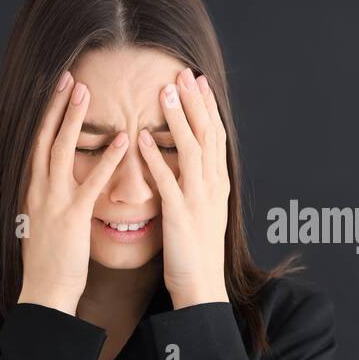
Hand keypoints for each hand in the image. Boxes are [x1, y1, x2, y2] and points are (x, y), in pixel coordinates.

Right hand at [17, 70, 129, 315]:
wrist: (43, 293)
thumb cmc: (47, 264)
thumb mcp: (42, 225)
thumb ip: (47, 201)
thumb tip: (53, 188)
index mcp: (30, 192)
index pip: (35, 145)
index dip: (44, 116)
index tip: (53, 91)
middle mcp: (37, 191)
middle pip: (43, 139)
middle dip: (54, 105)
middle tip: (66, 76)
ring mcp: (52, 202)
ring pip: (61, 150)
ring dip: (73, 118)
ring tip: (84, 91)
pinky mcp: (72, 217)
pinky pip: (92, 182)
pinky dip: (107, 159)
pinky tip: (122, 139)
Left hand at [138, 68, 230, 308]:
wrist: (201, 287)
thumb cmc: (196, 253)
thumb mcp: (202, 212)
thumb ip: (197, 186)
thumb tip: (191, 165)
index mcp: (217, 184)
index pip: (215, 136)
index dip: (206, 106)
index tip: (197, 80)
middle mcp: (212, 186)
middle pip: (207, 134)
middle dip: (195, 102)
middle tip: (183, 72)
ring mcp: (199, 200)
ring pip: (191, 150)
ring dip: (178, 119)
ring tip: (164, 92)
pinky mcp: (181, 215)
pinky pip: (167, 181)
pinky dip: (155, 158)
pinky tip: (142, 139)